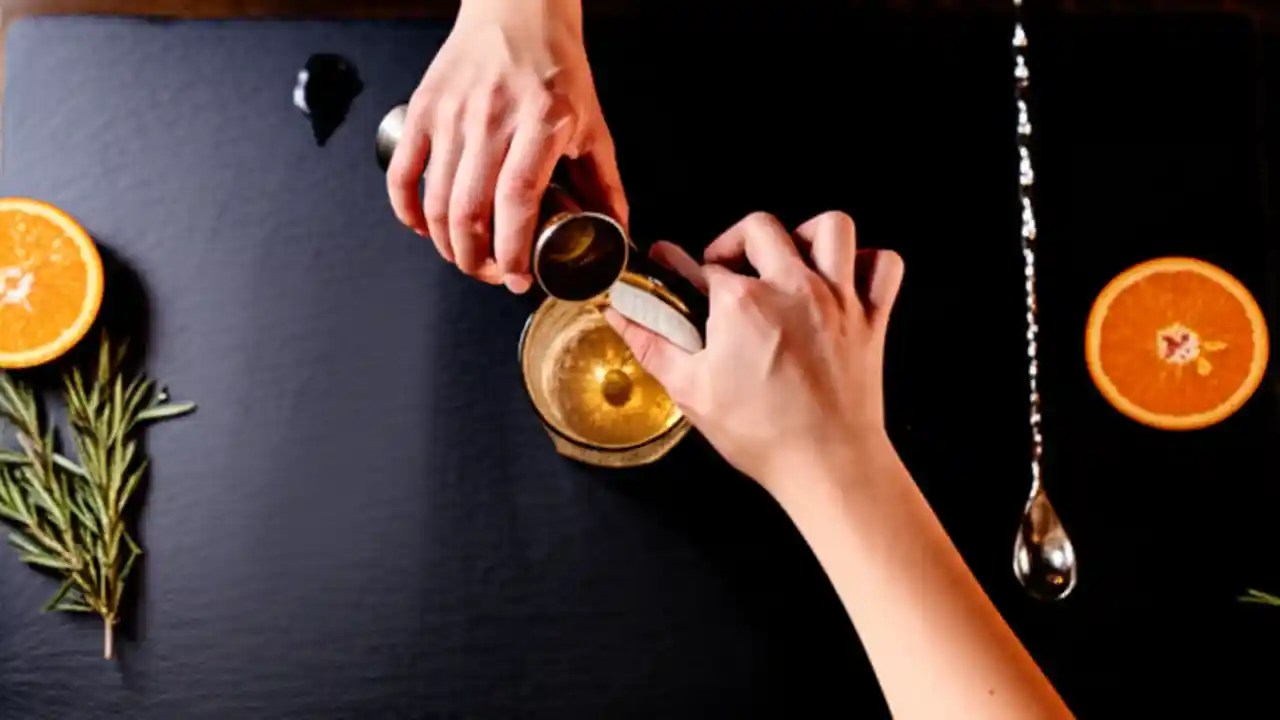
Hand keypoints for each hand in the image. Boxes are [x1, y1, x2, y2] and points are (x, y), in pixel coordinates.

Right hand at [386, 0, 626, 292]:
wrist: (516, 10)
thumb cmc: (556, 68)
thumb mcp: (592, 123)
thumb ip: (604, 183)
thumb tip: (617, 232)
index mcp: (540, 123)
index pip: (517, 200)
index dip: (514, 249)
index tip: (519, 279)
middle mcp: (492, 120)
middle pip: (471, 212)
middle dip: (478, 261)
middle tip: (494, 276)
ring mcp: (452, 116)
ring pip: (438, 202)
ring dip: (449, 246)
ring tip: (468, 259)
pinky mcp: (423, 111)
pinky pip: (402, 174)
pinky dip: (408, 212)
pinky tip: (425, 229)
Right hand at [605, 211, 904, 495]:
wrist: (827, 465)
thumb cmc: (761, 434)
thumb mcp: (690, 390)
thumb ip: (651, 343)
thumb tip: (619, 313)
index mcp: (744, 303)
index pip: (704, 265)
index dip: (685, 268)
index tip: (676, 271)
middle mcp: (794, 288)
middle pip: (762, 228)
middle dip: (737, 241)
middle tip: (727, 270)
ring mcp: (839, 300)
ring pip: (832, 228)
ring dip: (805, 235)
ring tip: (787, 259)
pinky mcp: (872, 320)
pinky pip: (884, 266)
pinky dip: (867, 262)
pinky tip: (843, 278)